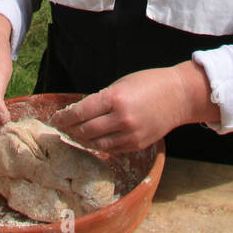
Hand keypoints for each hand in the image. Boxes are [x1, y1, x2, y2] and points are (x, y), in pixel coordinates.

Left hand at [50, 63, 218, 153]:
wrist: (178, 96)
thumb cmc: (148, 83)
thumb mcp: (120, 84)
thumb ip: (101, 100)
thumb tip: (79, 113)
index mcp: (115, 98)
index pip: (80, 112)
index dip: (64, 118)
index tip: (54, 119)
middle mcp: (122, 118)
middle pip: (85, 130)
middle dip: (70, 129)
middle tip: (62, 127)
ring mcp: (130, 135)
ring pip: (96, 144)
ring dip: (82, 140)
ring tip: (74, 135)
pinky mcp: (137, 145)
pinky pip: (111, 149)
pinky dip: (98, 145)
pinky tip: (91, 140)